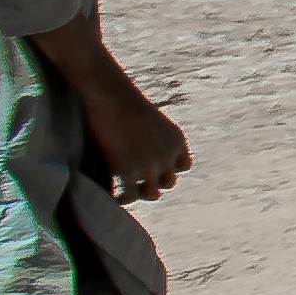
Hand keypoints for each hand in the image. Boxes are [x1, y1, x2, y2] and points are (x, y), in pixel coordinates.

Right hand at [80, 71, 192, 202]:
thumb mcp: (148, 119)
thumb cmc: (123, 100)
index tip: (155, 172)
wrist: (112, 95)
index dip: (169, 170)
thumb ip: (152, 136)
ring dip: (139, 195)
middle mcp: (168, 155)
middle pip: (169, 183)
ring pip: (152, 194)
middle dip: (154, 184)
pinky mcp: (130, 171)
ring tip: (125, 196)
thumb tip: (138, 143)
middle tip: (137, 186)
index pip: (183, 166)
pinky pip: (130, 195)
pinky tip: (112, 198)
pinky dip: (122, 200)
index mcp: (177, 141)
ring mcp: (151, 165)